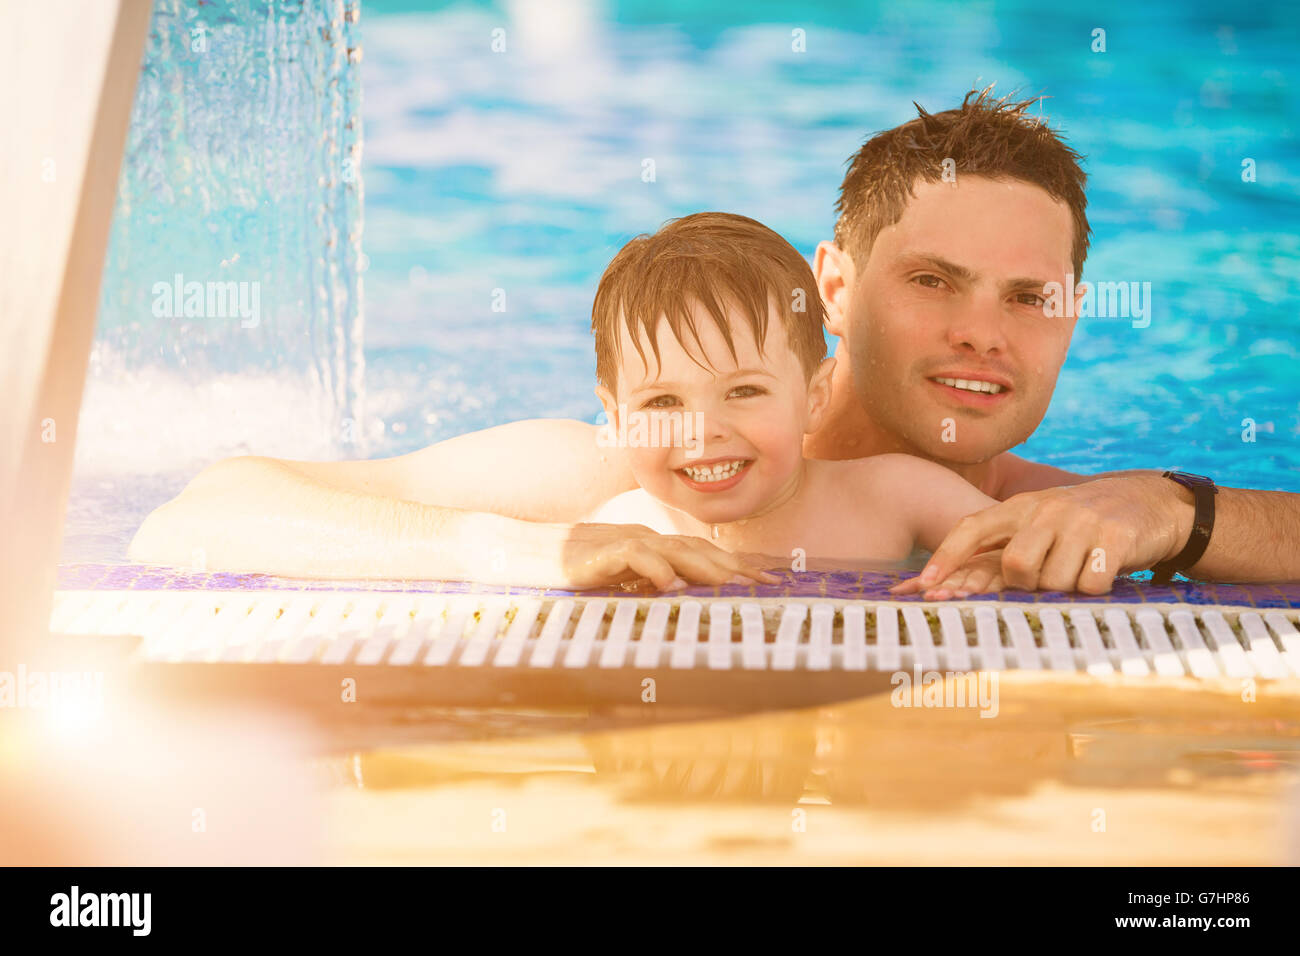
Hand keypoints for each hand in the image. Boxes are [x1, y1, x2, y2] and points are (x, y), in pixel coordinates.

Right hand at [562, 523, 780, 590]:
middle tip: (767, 582)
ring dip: (704, 566)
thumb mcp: (618, 578)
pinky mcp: (600, 552)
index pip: (701, 551)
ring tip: (732, 583)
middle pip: (697, 548)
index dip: (735, 564)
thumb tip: (681, 592)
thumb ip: (646, 581)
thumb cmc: (571, 567)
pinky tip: (670, 583)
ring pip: (672, 549)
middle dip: (734, 565)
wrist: (525, 551)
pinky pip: (633, 555)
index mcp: (651, 544)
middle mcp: (643, 538)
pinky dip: (653, 567)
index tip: (767, 579)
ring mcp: (622, 541)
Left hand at [890, 475, 1194, 597]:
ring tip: (1081, 570)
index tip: (924, 585)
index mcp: (1020, 507)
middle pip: (1016, 566)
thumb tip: (945, 588)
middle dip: (1028, 586)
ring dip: (1066, 589)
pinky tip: (1104, 571)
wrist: (1151, 504)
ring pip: (1054, 581)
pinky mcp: (1116, 537)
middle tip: (1049, 579)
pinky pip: (1091, 584)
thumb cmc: (1081, 526)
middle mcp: (1047, 509)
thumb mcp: (1038, 525)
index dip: (946, 556)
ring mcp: (1082, 521)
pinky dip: (1095, 589)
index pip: (972, 527)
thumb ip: (1000, 551)